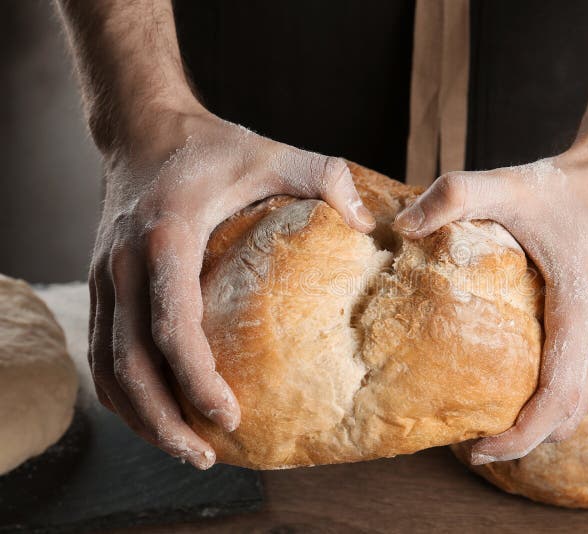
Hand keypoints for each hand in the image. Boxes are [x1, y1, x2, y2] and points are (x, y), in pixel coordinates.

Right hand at [89, 103, 374, 467]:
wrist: (141, 130)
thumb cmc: (209, 148)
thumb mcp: (271, 152)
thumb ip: (323, 177)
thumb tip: (368, 224)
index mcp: (166, 238)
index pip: (172, 326)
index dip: (197, 379)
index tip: (231, 415)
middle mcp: (125, 266)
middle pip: (131, 363)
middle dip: (165, 419)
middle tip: (206, 456)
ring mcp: (105, 278)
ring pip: (108, 367)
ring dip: (140, 416)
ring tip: (185, 449)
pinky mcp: (101, 285)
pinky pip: (101, 353)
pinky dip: (122, 393)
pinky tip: (154, 415)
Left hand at [394, 150, 587, 462]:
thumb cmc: (566, 188)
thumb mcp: (505, 184)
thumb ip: (453, 196)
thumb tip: (402, 227)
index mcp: (584, 313)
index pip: (558, 399)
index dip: (520, 436)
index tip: (478, 449)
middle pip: (567, 417)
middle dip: (523, 441)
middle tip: (473, 447)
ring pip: (575, 405)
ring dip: (537, 425)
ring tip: (487, 425)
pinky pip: (576, 385)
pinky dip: (548, 403)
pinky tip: (510, 389)